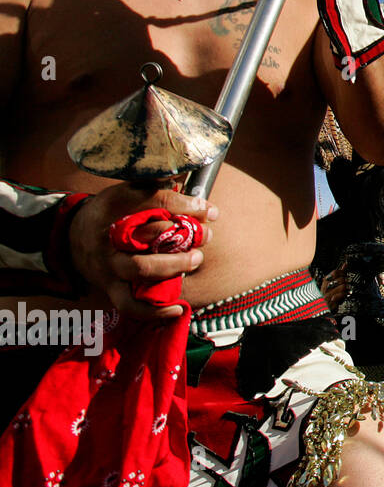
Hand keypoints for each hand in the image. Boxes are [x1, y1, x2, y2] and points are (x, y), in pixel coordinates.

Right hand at [68, 183, 216, 320]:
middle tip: (205, 236)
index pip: (155, 202)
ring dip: (174, 267)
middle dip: (183, 239)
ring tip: (195, 259)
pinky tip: (178, 308)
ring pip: (142, 269)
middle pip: (148, 237)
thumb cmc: (111, 213)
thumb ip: (155, 184)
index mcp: (116, 205)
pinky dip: (155, 310)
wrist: (71, 237)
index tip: (209, 211)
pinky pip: (131, 304)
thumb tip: (186, 175)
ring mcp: (109, 265)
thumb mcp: (128, 190)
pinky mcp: (110, 287)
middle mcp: (111, 237)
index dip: (187, 206)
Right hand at [321, 267, 347, 309]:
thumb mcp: (333, 283)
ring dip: (347, 288)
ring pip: (342, 286)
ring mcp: (328, 295)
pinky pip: (341, 295)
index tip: (345, 275)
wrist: (322, 309)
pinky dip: (346, 294)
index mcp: (325, 282)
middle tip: (347, 283)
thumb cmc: (328, 296)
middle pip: (340, 279)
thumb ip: (339, 274)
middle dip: (346, 281)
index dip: (343, 273)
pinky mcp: (332, 302)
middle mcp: (325, 288)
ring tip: (348, 289)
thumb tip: (345, 265)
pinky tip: (346, 294)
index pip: (334, 272)